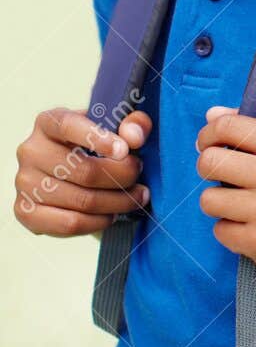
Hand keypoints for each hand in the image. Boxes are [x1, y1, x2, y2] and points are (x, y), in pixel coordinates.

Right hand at [14, 107, 151, 236]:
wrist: (74, 177)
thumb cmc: (97, 147)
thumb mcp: (117, 128)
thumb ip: (133, 123)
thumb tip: (135, 136)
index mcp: (48, 122)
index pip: (67, 125)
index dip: (97, 138)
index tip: (124, 150)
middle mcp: (31, 150)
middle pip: (84, 171)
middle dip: (122, 177)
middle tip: (140, 178)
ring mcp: (25, 182)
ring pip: (81, 201)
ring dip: (117, 202)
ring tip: (135, 197)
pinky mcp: (26, 211)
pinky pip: (70, 223)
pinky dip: (98, 222)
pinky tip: (112, 214)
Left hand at [195, 107, 255, 289]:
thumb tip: (211, 114)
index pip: (228, 127)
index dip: (208, 134)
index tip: (208, 144)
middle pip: (209, 162)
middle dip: (209, 169)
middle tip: (223, 177)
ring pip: (208, 199)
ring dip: (220, 204)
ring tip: (243, 207)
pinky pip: (219, 230)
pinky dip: (231, 230)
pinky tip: (253, 228)